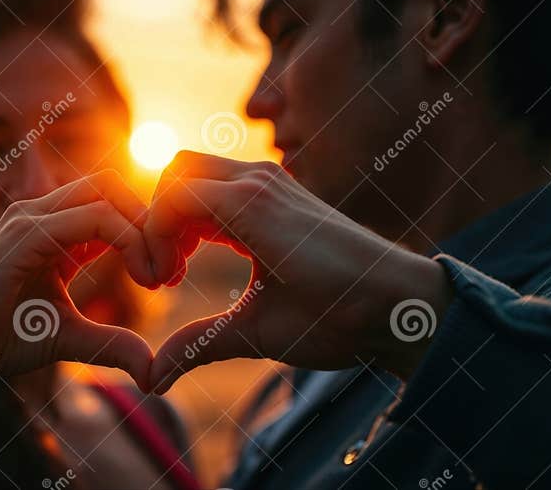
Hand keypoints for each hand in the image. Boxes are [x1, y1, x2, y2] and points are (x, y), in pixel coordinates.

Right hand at [0, 170, 158, 397]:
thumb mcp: (69, 337)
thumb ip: (112, 342)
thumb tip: (154, 368)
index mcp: (50, 227)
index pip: (110, 201)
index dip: (146, 230)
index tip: (168, 276)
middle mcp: (38, 213)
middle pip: (112, 186)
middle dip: (151, 220)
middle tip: (171, 268)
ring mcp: (28, 219)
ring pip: (105, 194)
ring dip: (143, 229)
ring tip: (159, 274)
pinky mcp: (23, 237)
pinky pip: (90, 219)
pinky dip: (125, 239)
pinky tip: (142, 276)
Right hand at [145, 152, 453, 392]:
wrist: (400, 302)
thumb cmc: (339, 316)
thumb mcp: (262, 333)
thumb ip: (199, 345)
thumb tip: (150, 381)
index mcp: (252, 206)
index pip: (171, 196)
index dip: (151, 237)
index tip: (160, 283)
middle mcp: (260, 180)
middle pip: (176, 171)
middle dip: (158, 216)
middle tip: (164, 270)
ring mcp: (272, 179)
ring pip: (196, 172)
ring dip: (177, 212)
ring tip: (180, 266)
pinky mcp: (280, 191)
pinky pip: (221, 182)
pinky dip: (200, 209)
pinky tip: (206, 254)